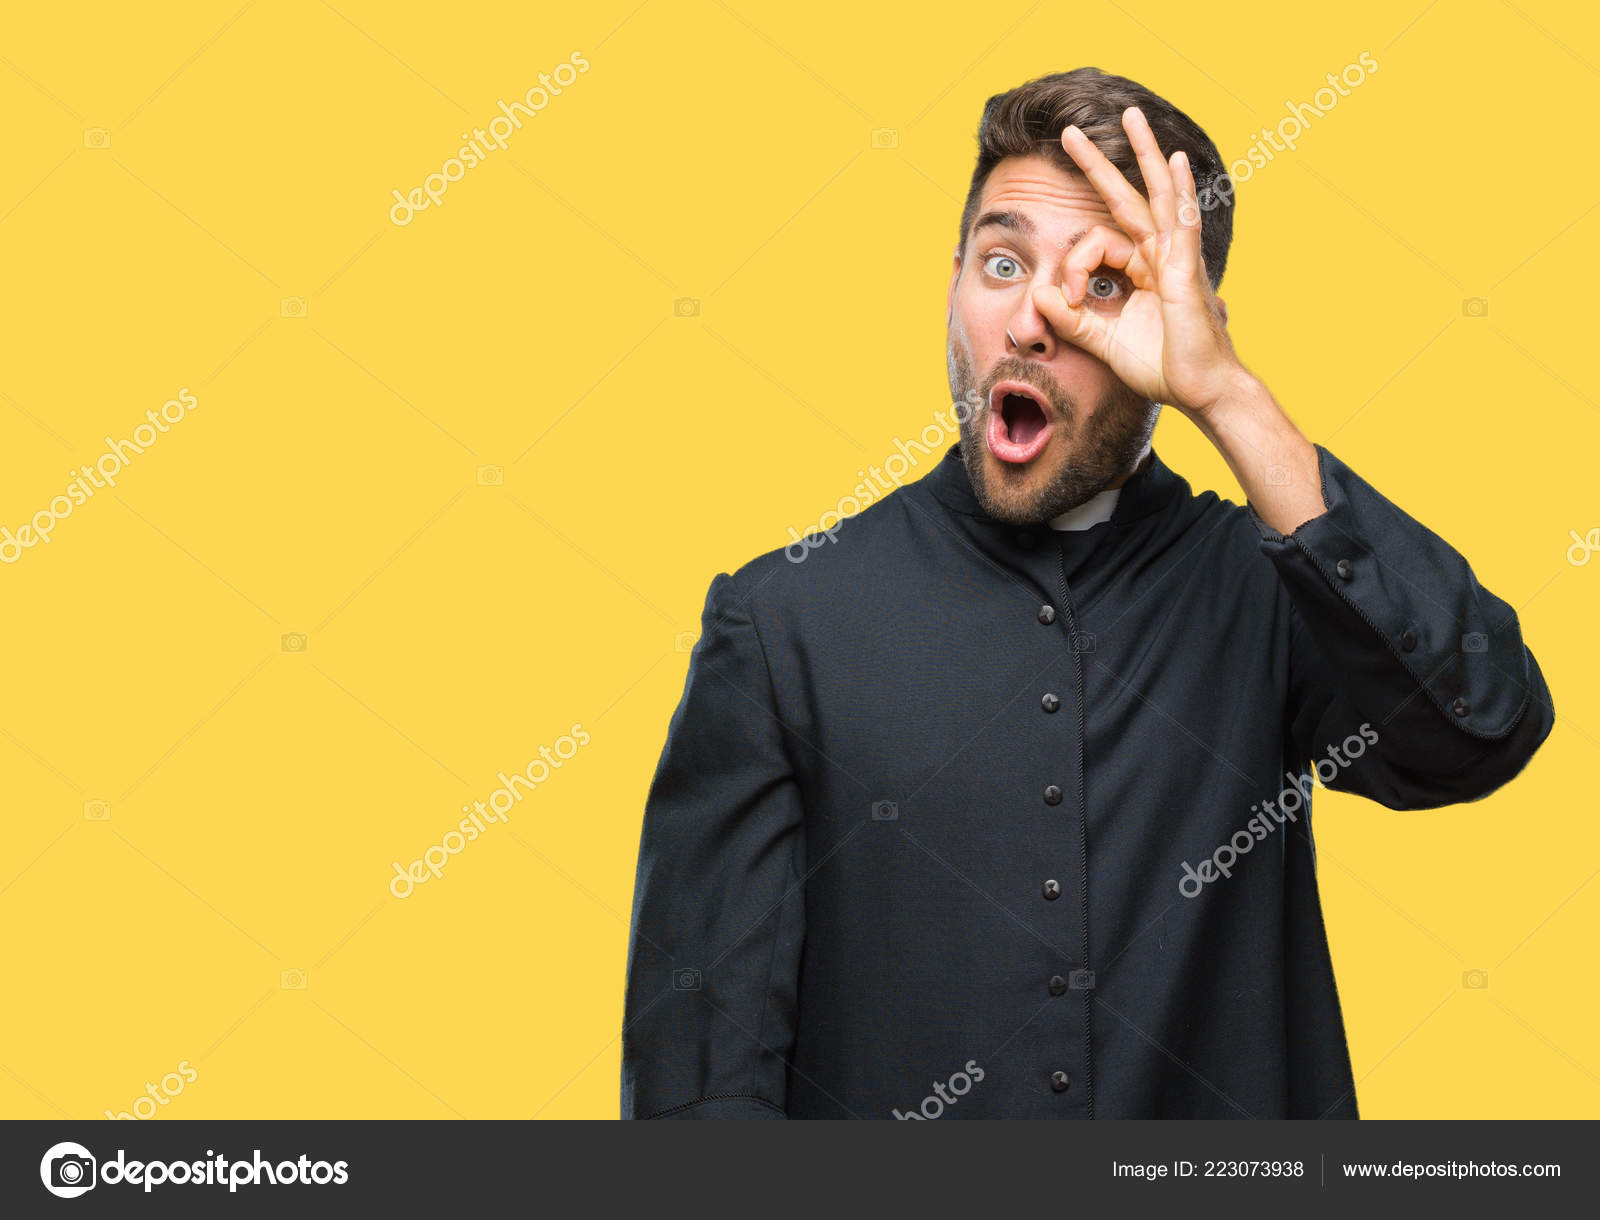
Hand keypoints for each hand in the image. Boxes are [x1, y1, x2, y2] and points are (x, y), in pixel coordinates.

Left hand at [1031, 106, 1244, 422]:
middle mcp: (1160, 256)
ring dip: (1144, 154)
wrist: (1202, 392)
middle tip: (1069, 130)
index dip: (1070, 266)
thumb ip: (1072, 321)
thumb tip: (1038, 297)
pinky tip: (1175, 162)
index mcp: (1142, 270)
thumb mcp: (1105, 343)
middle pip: (1127, 197)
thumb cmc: (1163, 368)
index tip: (1064, 300)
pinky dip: (1181, 192)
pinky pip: (1183, 225)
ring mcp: (1178, 260)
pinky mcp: (1187, 273)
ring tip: (1131, 116)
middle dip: (1099, 163)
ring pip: (1158, 196)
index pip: (1096, 243)